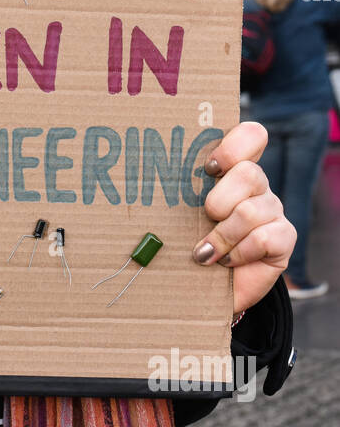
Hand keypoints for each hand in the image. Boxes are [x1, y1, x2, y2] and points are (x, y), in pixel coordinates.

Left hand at [192, 122, 295, 313]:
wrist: (203, 289)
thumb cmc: (184, 243)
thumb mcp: (177, 215)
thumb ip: (174, 192)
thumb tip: (143, 179)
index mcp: (232, 170)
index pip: (251, 136)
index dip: (234, 145)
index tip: (209, 167)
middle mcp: (256, 186)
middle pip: (250, 172)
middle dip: (220, 200)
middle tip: (206, 217)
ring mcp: (272, 211)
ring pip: (252, 210)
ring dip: (222, 235)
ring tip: (204, 252)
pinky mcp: (283, 239)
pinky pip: (264, 238)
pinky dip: (238, 253)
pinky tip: (226, 262)